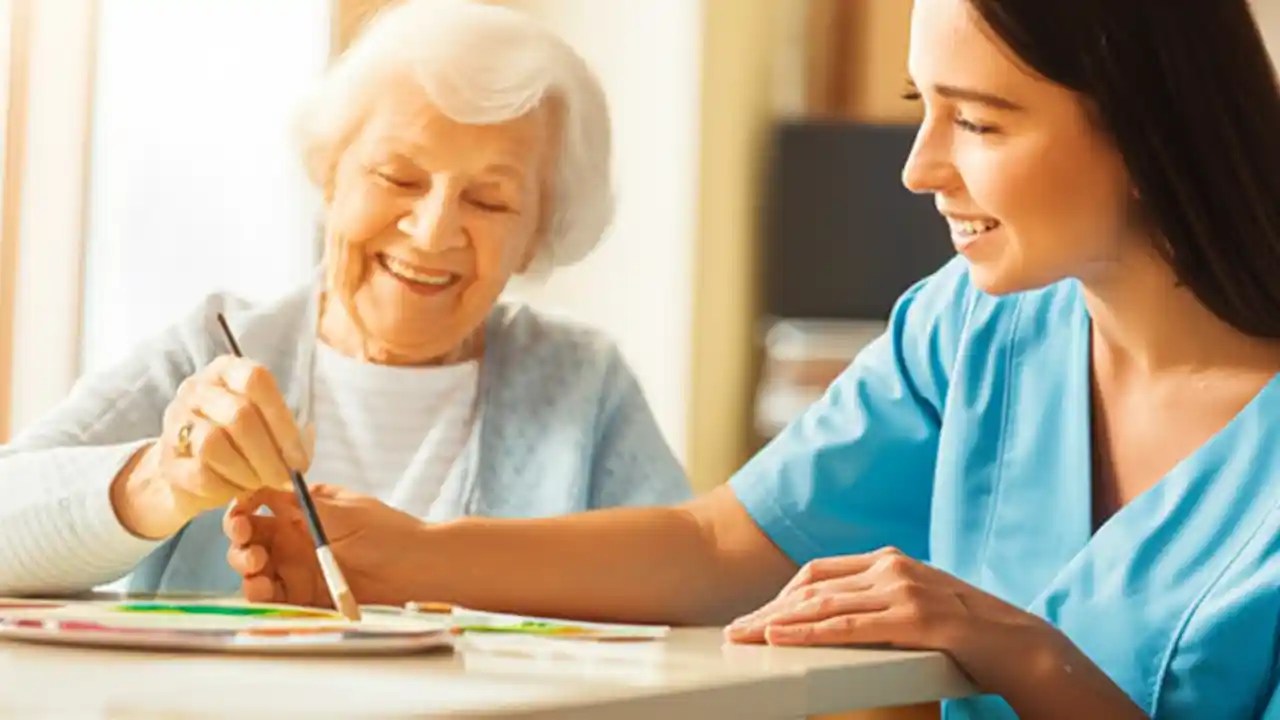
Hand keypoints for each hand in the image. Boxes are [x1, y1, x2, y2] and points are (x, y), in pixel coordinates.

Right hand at [110, 355, 311, 539]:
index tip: (299, 457)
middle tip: (284, 479)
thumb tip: (299, 460)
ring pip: (214, 444)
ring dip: (246, 471)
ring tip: (259, 483)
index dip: (281, 420)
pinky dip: (226, 487)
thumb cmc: (241, 441)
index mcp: (228, 371)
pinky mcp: (166, 457)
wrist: (192, 468)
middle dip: (269, 454)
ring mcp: (176, 420)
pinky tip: (236, 490)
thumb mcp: (268, 428)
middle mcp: (198, 388)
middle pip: (238, 415)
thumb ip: (287, 436)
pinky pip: (199, 473)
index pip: (256, 380)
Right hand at [223, 485, 426, 607]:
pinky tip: (263, 590)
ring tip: (256, 569)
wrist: (418, 570)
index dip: (242, 507)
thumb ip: (304, 504)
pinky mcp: (305, 596)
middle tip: (249, 548)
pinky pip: (272, 596)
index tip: (239, 516)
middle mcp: (295, 537)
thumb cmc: (388, 533)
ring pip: (255, 568)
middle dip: (239, 541)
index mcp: (303, 509)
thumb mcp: (345, 511)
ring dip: (245, 568)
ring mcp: (298, 568)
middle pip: (249, 538)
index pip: (259, 503)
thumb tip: (266, 485)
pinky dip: (260, 595)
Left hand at [724, 547, 1063, 691]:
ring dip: (778, 623)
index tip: (755, 616)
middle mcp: (892, 567)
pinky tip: (782, 638)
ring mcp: (903, 590)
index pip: (819, 572)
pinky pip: (850, 626)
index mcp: (889, 560)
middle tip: (736, 631)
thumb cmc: (966, 633)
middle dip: (769, 611)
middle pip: (812, 587)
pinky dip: (810, 632)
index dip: (782, 595)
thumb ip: (877, 602)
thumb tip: (833, 616)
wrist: (1021, 644)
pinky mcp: (914, 618)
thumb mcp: (914, 605)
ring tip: (747, 637)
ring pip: (824, 604)